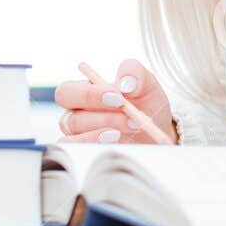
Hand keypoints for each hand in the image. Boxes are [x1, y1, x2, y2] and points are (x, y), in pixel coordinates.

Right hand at [54, 58, 175, 143]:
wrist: (158, 130)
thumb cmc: (146, 104)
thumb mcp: (145, 82)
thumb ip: (133, 72)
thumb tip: (124, 83)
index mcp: (84, 93)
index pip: (68, 92)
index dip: (88, 95)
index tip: (117, 97)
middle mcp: (78, 115)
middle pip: (68, 117)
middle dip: (99, 116)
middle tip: (126, 113)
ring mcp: (82, 137)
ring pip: (77, 137)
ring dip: (105, 130)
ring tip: (132, 126)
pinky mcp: (90, 153)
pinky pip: (80, 153)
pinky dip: (98, 146)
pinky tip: (118, 140)